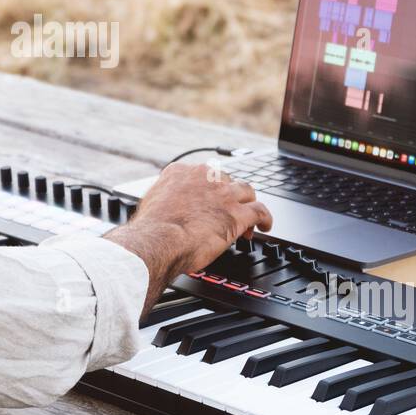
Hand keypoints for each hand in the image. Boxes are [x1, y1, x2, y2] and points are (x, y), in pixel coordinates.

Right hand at [104, 162, 272, 315]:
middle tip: (226, 213)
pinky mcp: (238, 213)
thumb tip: (159, 211)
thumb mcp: (150, 205)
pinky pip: (261, 211)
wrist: (158, 241)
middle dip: (228, 196)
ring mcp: (223, 194)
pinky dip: (266, 218)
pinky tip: (265, 226)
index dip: (208, 190)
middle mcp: (204, 177)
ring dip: (248, 203)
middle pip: (226, 180)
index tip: (207, 201)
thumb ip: (161, 201)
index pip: (202, 174)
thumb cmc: (150, 230)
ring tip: (249, 218)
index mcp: (180, 173)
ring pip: (246, 191)